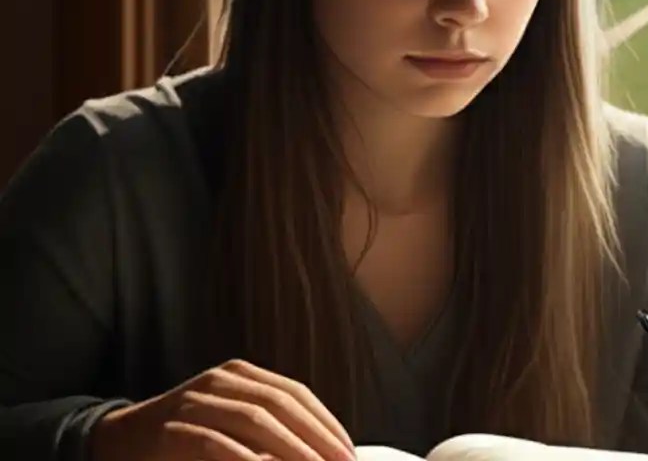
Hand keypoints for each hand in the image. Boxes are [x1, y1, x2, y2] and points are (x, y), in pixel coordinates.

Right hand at [90, 358, 356, 460]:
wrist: (117, 441)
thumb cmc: (184, 438)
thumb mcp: (230, 425)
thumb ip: (268, 431)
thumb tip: (318, 451)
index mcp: (241, 374)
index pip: (296, 394)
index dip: (326, 423)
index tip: (350, 451)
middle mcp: (221, 380)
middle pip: (281, 405)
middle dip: (317, 437)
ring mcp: (194, 400)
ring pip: (253, 420)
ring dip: (290, 448)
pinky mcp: (172, 428)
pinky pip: (213, 442)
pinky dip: (243, 459)